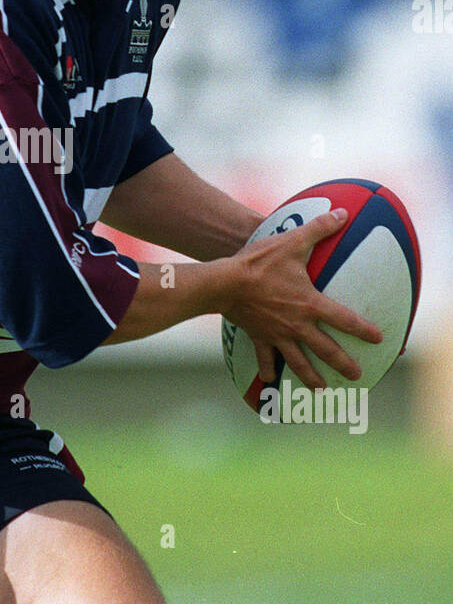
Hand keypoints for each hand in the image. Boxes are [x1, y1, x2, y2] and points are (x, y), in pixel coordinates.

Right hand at [222, 209, 382, 389]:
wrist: (225, 282)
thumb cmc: (260, 262)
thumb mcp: (292, 241)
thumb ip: (319, 228)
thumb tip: (342, 214)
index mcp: (310, 304)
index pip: (345, 319)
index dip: (364, 329)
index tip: (378, 339)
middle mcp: (298, 325)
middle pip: (326, 350)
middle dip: (344, 364)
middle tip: (357, 376)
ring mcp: (278, 334)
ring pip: (299, 362)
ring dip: (311, 377)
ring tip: (322, 389)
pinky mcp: (259, 337)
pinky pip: (265, 357)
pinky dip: (268, 370)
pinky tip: (270, 381)